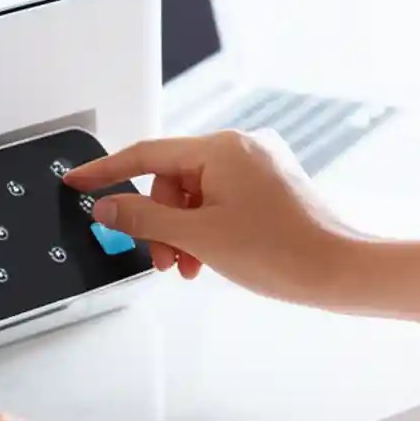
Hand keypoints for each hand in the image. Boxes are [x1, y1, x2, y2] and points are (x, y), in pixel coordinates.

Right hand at [65, 129, 360, 305]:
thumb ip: (142, 220)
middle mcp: (241, 146)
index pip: (145, 154)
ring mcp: (258, 164)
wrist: (342, 273)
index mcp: (221, 148)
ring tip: (188, 265)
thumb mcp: (197, 237)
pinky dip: (205, 227)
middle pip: (170, 180)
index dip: (105, 171)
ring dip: (182, 231)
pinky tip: (209, 257)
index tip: (77, 180)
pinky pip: (218, 199)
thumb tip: (107, 209)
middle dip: (159, 222)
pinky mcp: (270, 184)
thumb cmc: (285, 253)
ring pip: (193, 194)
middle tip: (162, 259)